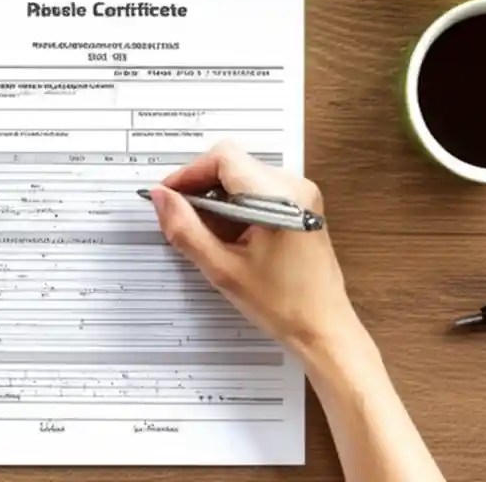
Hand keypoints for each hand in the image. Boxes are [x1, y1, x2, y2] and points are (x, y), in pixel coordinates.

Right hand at [149, 142, 357, 352]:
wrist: (324, 327)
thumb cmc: (285, 304)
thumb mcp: (223, 268)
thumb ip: (186, 229)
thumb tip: (161, 198)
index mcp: (279, 196)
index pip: (223, 158)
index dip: (189, 172)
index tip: (170, 195)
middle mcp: (294, 187)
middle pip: (233, 164)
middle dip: (201, 188)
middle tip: (181, 218)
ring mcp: (301, 195)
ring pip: (243, 177)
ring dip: (218, 199)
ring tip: (207, 235)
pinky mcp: (301, 206)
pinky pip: (259, 190)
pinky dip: (236, 206)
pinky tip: (228, 237)